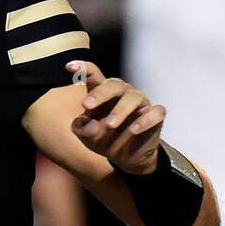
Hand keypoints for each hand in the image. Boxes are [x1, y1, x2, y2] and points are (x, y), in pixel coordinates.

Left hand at [66, 60, 164, 175]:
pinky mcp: (155, 116)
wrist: (126, 158)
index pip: (94, 76)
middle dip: (99, 93)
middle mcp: (122, 94)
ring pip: (134, 96)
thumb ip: (81, 128)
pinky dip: (145, 120)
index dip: (83, 69)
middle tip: (86, 105)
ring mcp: (140, 104)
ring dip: (120, 110)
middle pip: (114, 84)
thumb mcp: (86, 136)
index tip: (69, 67)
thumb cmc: (103, 139)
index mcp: (102, 94)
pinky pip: (156, 112)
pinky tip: (134, 130)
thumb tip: (92, 126)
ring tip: (110, 125)